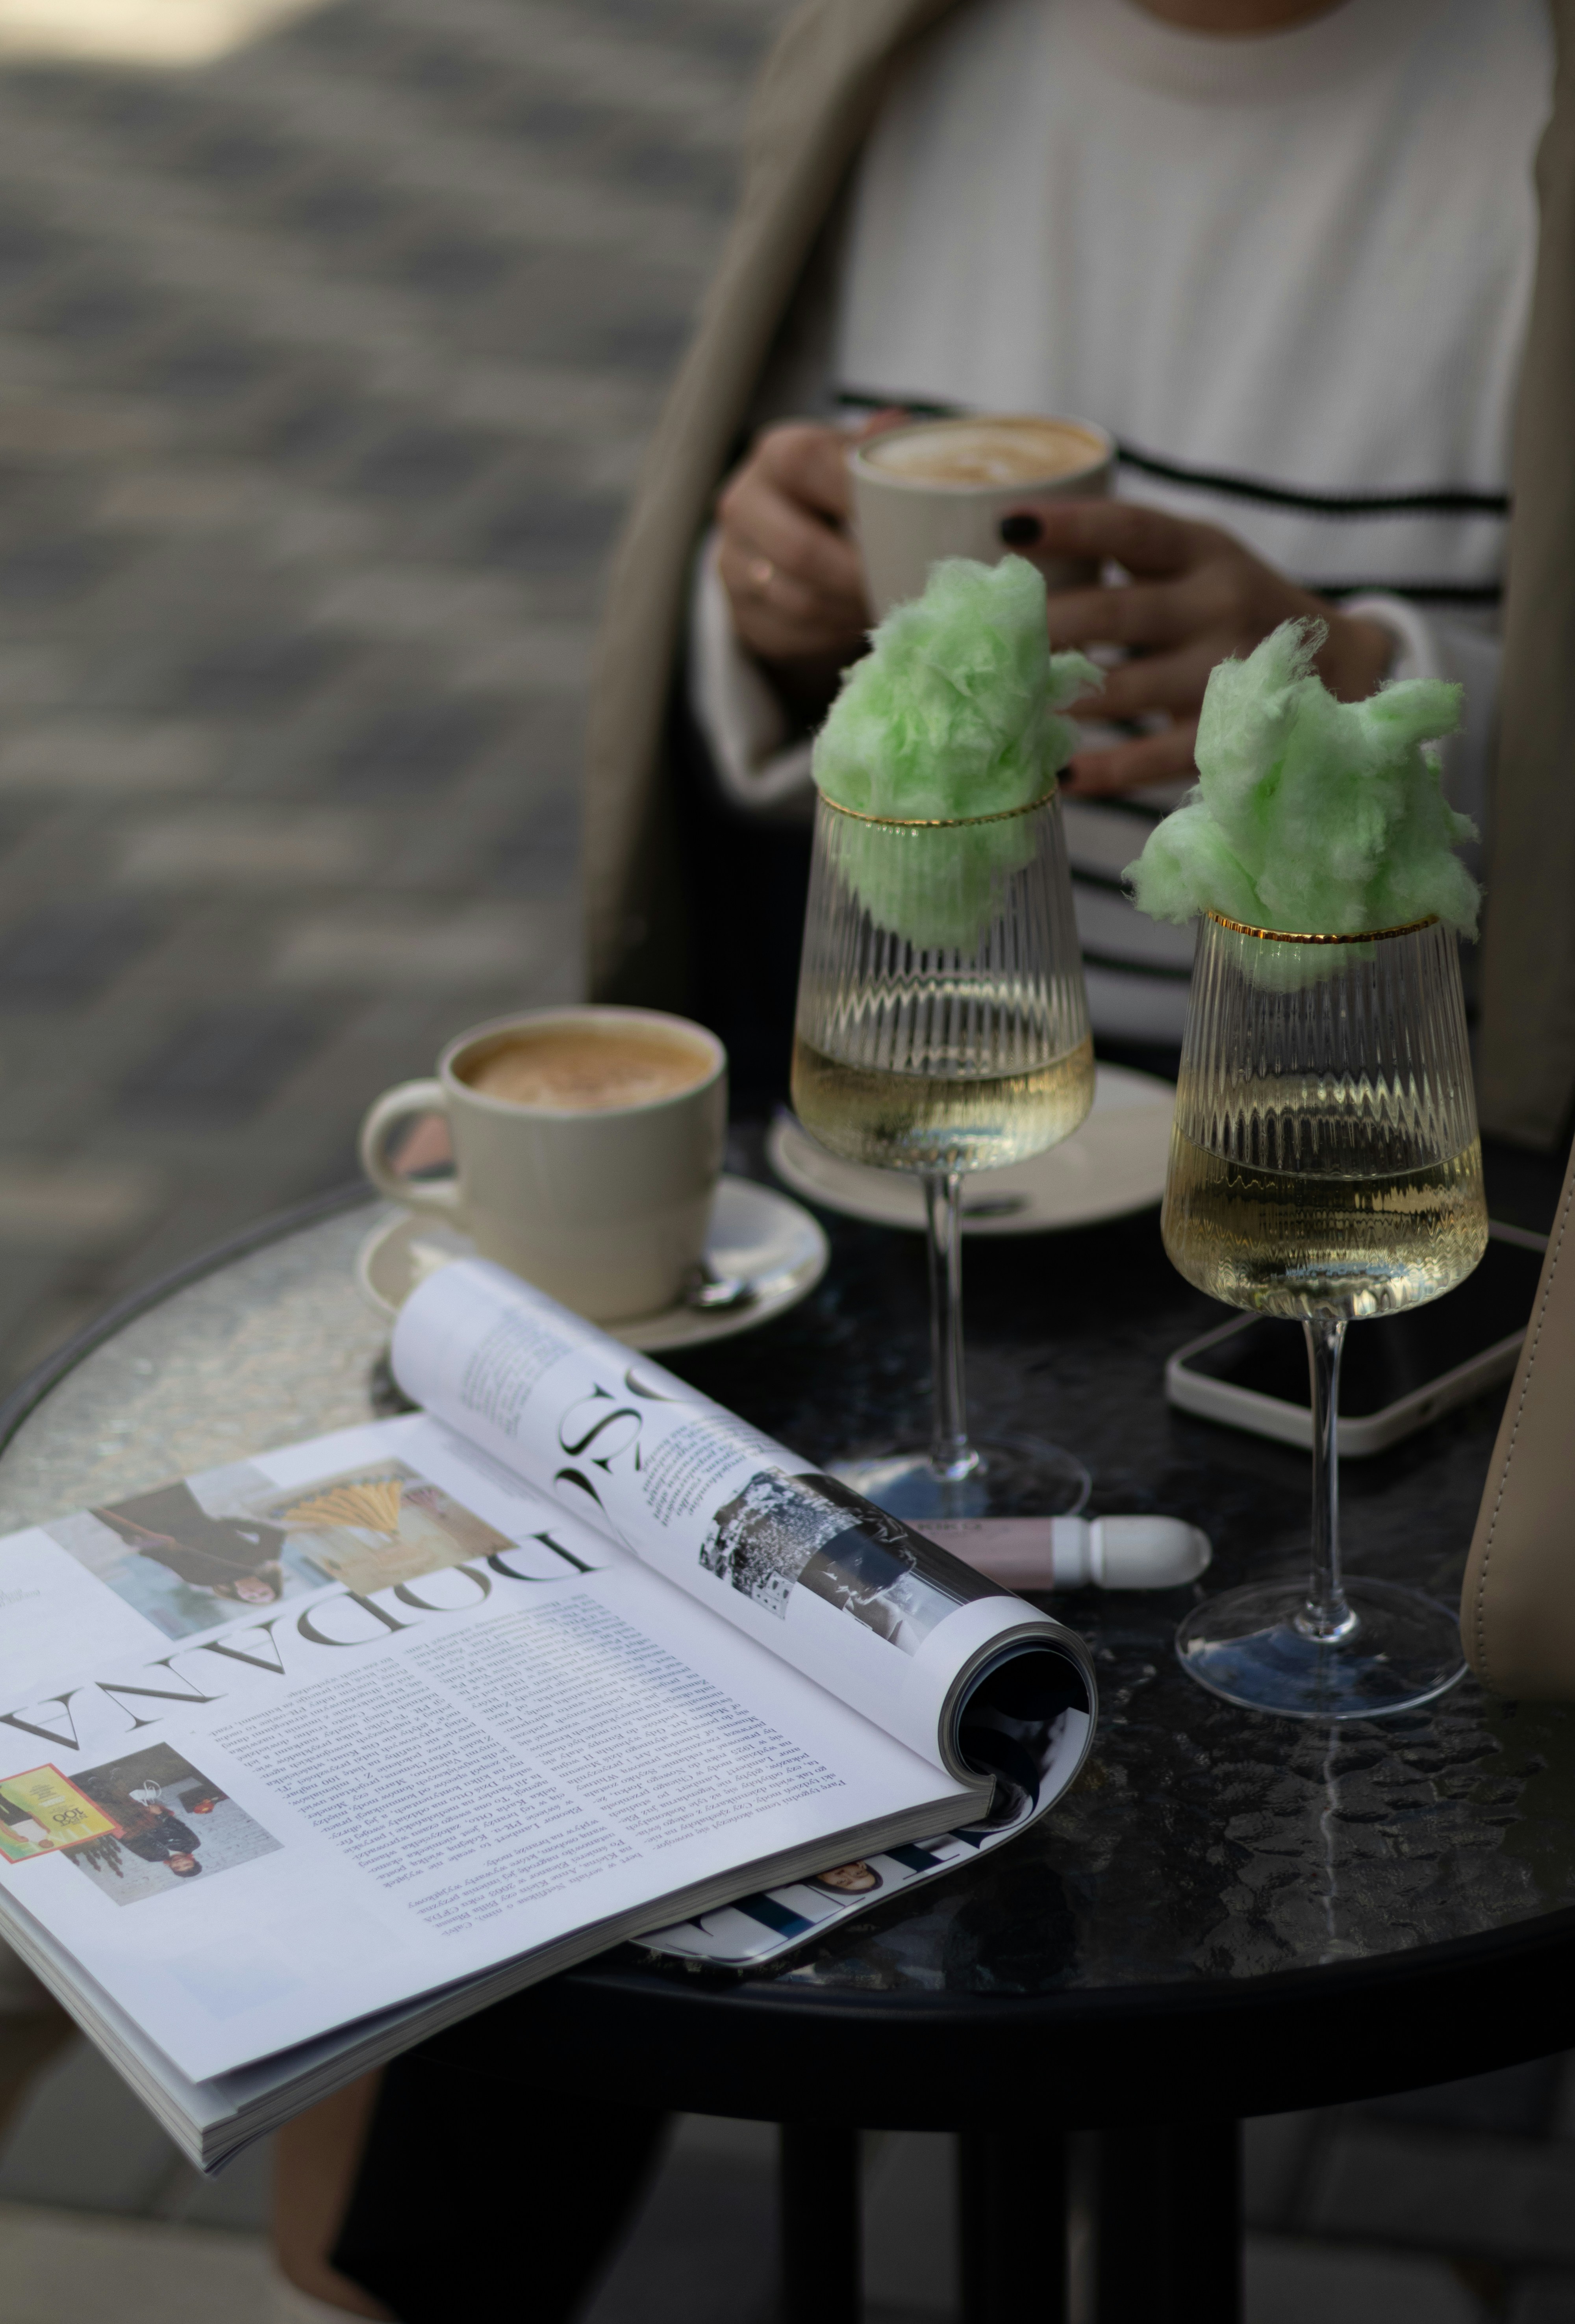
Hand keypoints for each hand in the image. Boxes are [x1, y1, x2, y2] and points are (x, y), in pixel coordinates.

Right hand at [715, 414, 895, 711]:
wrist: (787, 546)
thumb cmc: (836, 495)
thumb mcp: (855, 461)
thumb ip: (875, 448)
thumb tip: (894, 423)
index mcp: (775, 456)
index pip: (806, 464)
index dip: (854, 495)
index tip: (903, 522)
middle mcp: (742, 506)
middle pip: (799, 551)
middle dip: (859, 576)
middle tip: (905, 586)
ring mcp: (734, 565)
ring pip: (799, 602)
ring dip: (851, 610)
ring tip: (888, 605)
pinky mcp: (743, 616)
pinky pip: (793, 636)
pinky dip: (834, 635)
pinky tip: (857, 622)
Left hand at [998, 500, 1394, 794]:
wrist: (1342, 664)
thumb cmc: (1232, 605)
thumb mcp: (1199, 561)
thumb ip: (1129, 560)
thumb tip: (1014, 566)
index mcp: (1203, 550)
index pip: (1131, 529)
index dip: (1071, 527)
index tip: (1008, 528)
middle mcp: (1217, 603)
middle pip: (1118, 612)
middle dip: (1049, 627)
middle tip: (989, 639)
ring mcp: (1226, 670)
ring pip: (1129, 687)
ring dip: (1064, 700)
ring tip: (1003, 708)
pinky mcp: (1229, 731)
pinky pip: (1158, 755)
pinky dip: (1107, 769)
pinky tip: (1059, 773)